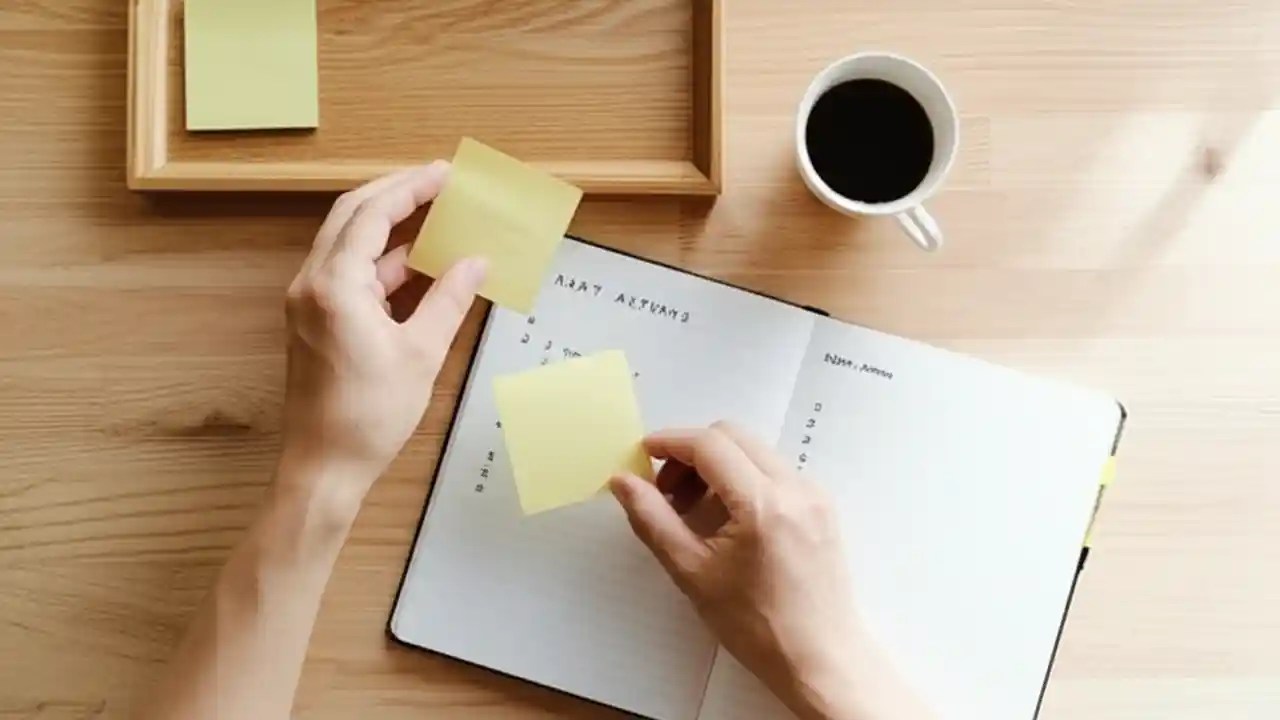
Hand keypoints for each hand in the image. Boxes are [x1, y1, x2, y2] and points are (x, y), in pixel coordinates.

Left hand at [280, 163, 486, 506]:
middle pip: (352, 217)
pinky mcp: (314, 321)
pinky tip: (419, 265)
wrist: (323, 467)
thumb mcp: (422, 353)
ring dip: (389, 227)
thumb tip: (476, 262)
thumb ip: (449, 299)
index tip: (445, 174)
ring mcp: (308, 302)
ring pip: (348, 244)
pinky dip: (382, 262)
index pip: (372, 214)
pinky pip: (348, 274)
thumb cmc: (369, 416)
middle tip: (439, 183)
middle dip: (396, 195)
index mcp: (335, 285)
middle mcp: (312, 284)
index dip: (410, 188)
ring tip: (436, 217)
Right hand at [610, 423, 929, 719]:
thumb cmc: (756, 625)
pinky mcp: (821, 506)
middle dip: (692, 452)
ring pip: (755, 451)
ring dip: (718, 465)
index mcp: (762, 504)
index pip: (709, 445)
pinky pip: (774, 471)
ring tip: (695, 509)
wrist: (819, 658)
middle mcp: (794, 488)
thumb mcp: (692, 573)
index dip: (670, 442)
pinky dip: (744, 479)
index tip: (643, 455)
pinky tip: (727, 518)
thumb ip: (653, 520)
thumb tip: (623, 481)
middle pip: (733, 436)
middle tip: (668, 490)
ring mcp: (814, 494)